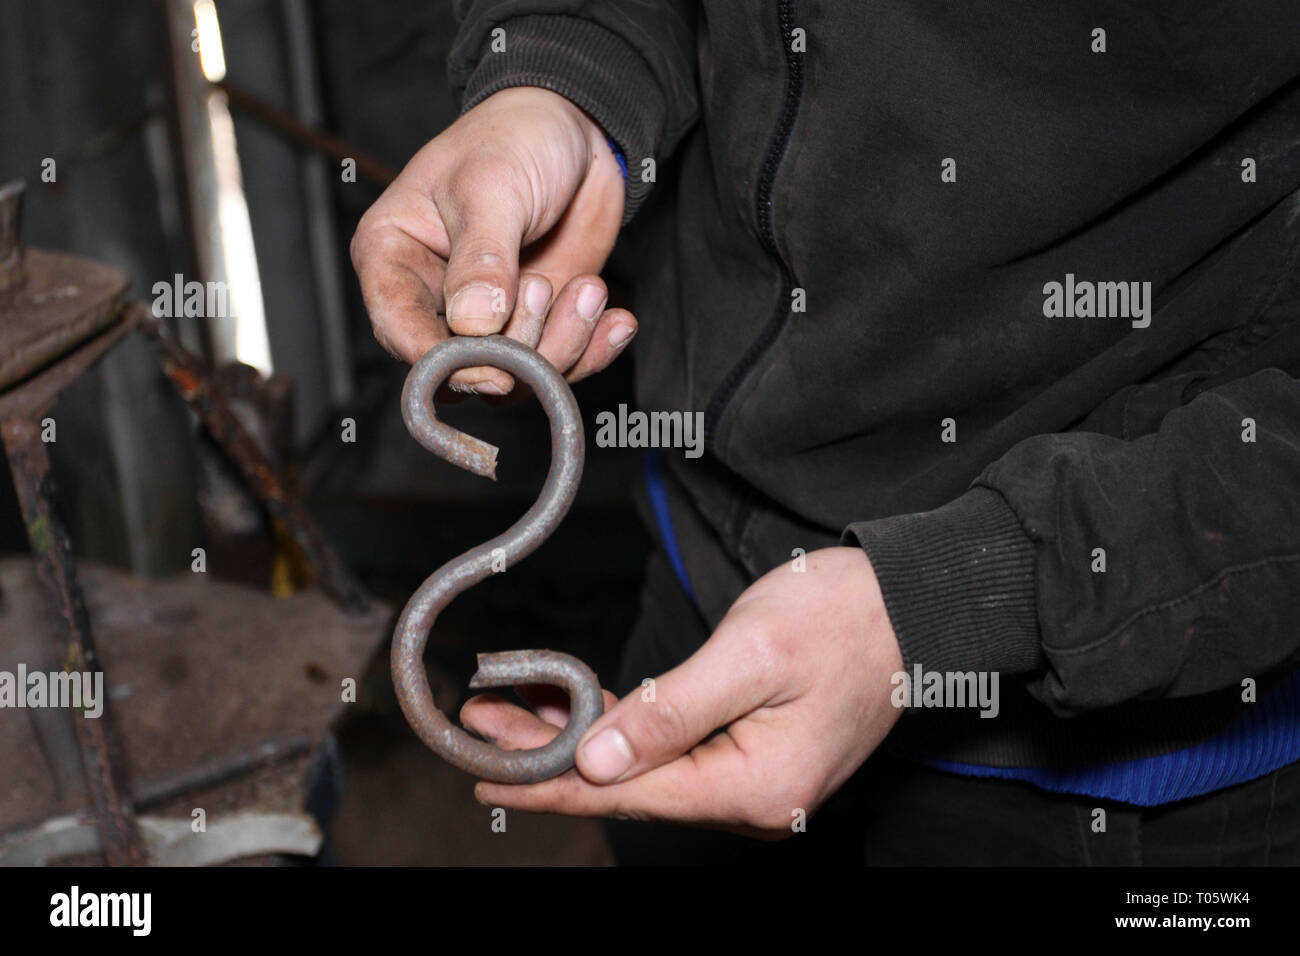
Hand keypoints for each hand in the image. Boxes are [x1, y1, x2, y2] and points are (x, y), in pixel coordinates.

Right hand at [350, 86, 634, 393]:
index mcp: (394, 255)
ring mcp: (488, 317)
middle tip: (545, 288)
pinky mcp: (537, 324)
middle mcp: (433, 297)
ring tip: (588, 288)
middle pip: (458, 367)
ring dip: (561, 345)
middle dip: (514, 350)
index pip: (398, 327)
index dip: (440, 361)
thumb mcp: (492, 186)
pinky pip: (559, 364)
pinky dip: (592, 350)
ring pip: (513, 377)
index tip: (490, 369)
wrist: (575, 130)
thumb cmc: (513, 138)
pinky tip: (616, 320)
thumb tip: (473, 324)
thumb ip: (482, 258)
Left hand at [463, 547, 904, 835]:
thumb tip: (595, 760)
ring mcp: (754, 779)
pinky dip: (621, 729)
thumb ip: (670, 712)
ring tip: (512, 711)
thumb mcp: (750, 655)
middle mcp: (754, 798)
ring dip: (579, 740)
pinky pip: (673, 750)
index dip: (551, 782)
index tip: (486, 772)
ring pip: (644, 767)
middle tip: (481, 726)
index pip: (629, 793)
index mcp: (756, 787)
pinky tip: (580, 710)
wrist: (911, 603)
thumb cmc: (840, 617)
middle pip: (628, 784)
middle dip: (550, 756)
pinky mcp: (754, 752)